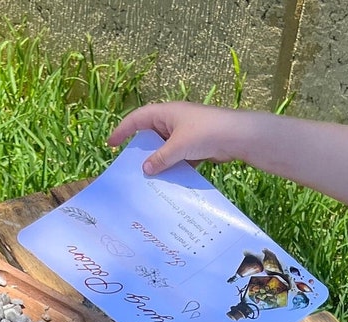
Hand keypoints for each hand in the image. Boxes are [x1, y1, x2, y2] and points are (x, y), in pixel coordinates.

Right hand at [108, 102, 265, 174]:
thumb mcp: (178, 146)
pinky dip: (173, 168)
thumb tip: (145, 169)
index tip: (110, 144)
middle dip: (141, 150)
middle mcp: (174, 121)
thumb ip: (160, 158)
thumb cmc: (205, 132)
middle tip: (130, 166)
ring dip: (158, 163)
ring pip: (165, 149)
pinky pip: (178, 158)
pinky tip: (169, 182)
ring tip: (148, 179)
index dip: (123, 130)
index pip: (137, 119)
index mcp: (166, 113)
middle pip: (151, 135)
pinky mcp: (196, 146)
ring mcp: (185, 134)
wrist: (237, 137)